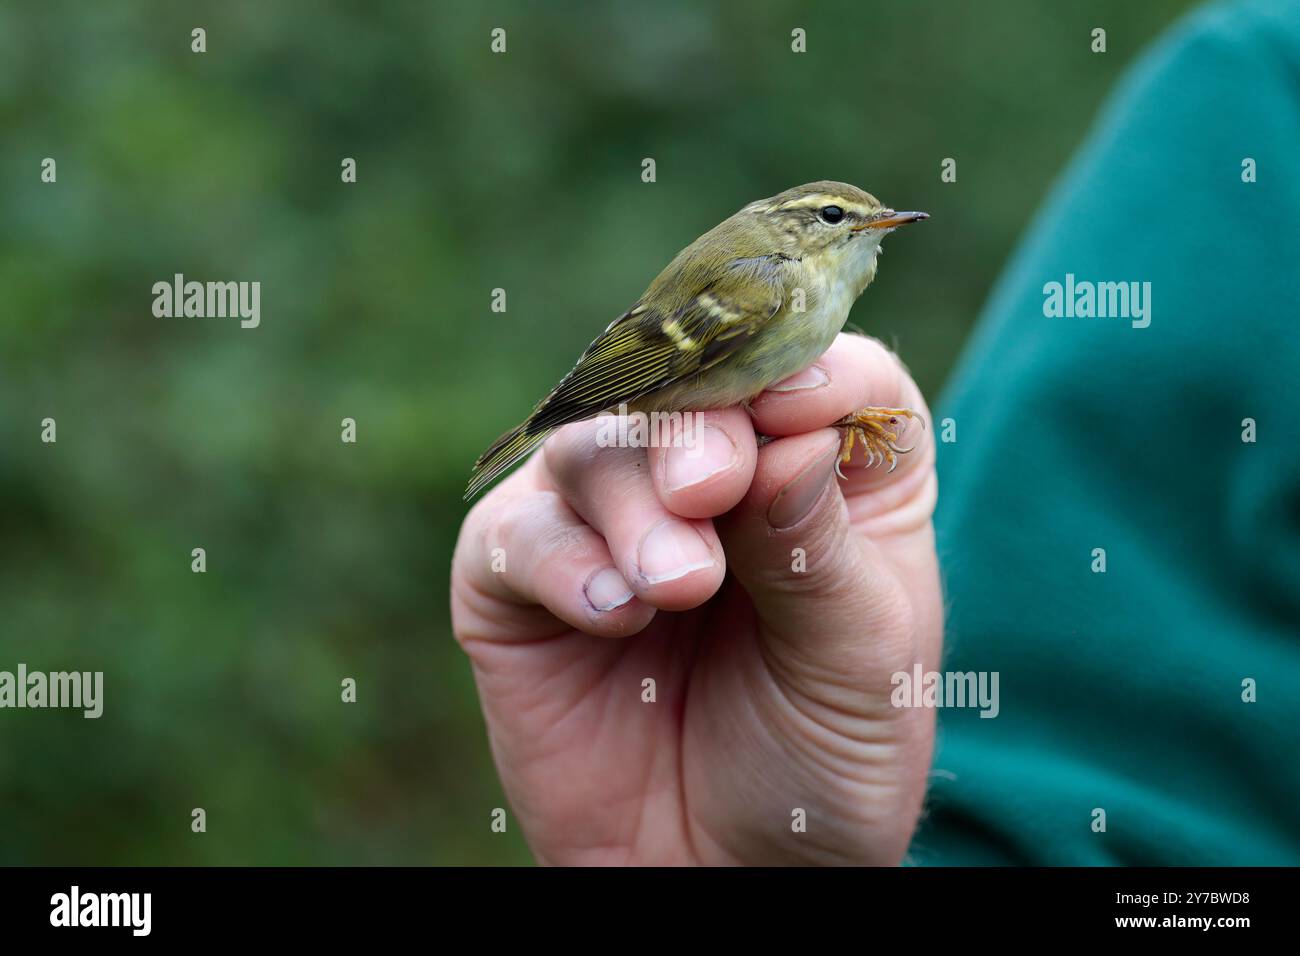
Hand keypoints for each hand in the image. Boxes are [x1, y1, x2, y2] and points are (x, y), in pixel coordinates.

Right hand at [451, 334, 942, 864]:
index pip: (815, 369)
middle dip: (697, 429)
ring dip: (632, 502)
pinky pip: (517, 534)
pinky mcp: (524, 584)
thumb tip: (788, 436)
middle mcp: (712, 482)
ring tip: (675, 586)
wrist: (726, 875)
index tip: (794, 417)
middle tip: (709, 489)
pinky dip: (559, 561)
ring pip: (594, 447)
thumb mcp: (859, 660)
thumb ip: (819, 546)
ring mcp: (608, 525)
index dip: (803, 370)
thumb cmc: (819, 760)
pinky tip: (611, 612)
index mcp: (823, 476)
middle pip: (689, 390)